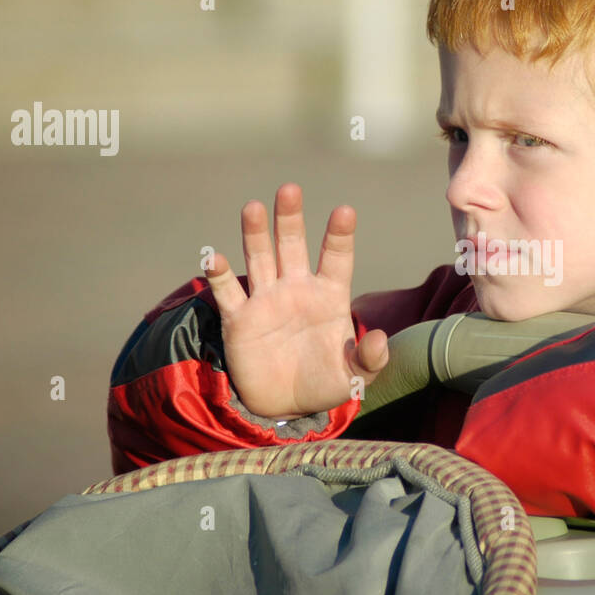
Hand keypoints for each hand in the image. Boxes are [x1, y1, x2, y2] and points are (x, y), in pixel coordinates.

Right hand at [203, 183, 388, 417]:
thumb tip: (380, 339)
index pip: (336, 258)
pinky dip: (219, 275)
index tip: (344, 211)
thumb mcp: (354, 377)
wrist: (285, 405)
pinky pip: (227, 292)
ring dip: (255, 234)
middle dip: (290, 218)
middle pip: (292, 246)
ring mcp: (266, 301)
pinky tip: (214, 257)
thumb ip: (369, 359)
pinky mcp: (239, 320)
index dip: (339, 235)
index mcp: (329, 296)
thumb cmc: (324, 382)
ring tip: (253, 207)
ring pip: (260, 258)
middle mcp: (296, 290)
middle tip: (290, 189)